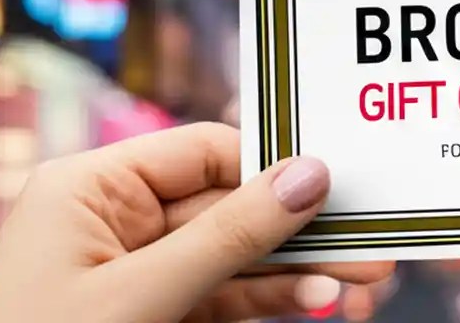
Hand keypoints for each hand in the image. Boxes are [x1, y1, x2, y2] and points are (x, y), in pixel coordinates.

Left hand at [0, 123, 393, 322]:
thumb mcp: (138, 295)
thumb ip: (228, 236)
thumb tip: (308, 175)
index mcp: (89, 188)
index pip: (203, 153)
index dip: (273, 164)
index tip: (338, 180)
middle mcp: (114, 221)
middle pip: (230, 207)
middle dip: (300, 227)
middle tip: (370, 240)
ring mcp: (134, 273)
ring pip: (236, 257)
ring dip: (297, 270)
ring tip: (361, 279)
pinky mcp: (152, 317)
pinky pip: (224, 297)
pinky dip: (269, 301)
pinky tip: (314, 301)